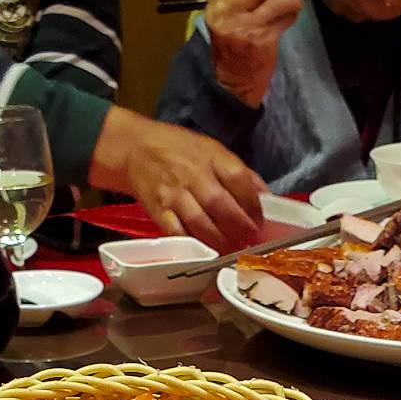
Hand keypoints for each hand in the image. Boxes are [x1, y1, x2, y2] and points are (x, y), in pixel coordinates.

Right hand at [90, 108, 263, 250]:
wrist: (134, 148)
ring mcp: (174, 194)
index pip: (238, 179)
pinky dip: (194, 245)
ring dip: (221, 240)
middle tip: (251, 240)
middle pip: (221, 204)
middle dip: (240, 226)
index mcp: (211, 156)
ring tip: (234, 249)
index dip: (253, 203)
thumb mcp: (212, 149)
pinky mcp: (158, 210)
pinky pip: (178, 233)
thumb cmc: (177, 149)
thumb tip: (266, 196)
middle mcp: (192, 174)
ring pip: (201, 222)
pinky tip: (207, 251)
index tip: (260, 220)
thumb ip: (239, 172)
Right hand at [204, 0, 303, 108]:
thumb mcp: (224, 18)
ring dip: (287, 1)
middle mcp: (228, 17)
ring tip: (293, 3)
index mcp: (215, 9)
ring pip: (271, 3)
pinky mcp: (262, 39)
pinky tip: (292, 15)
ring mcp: (245, 28)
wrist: (234, 83)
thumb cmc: (231, 49)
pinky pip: (281, 19)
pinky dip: (290, 15)